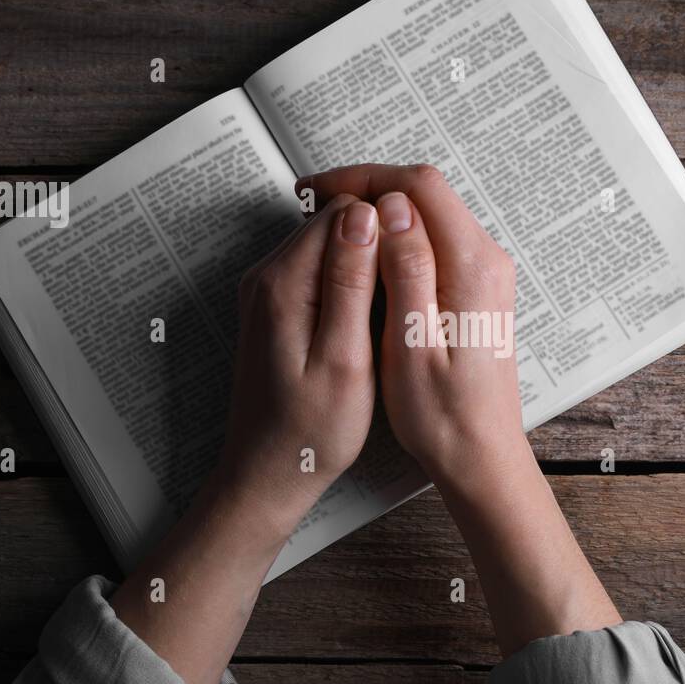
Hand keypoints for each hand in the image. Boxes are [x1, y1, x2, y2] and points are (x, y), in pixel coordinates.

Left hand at [215, 191, 380, 537]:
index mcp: (283, 283)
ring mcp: (269, 290)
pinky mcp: (277, 305)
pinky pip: (321, 268)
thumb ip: (352, 284)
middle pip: (334, 220)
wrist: (269, 472)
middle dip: (378, 240)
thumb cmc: (310, 431)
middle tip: (410, 287)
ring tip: (395, 305)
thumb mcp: (345, 359)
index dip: (389, 225)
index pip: (344, 211)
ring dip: (367, 262)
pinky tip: (372, 318)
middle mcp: (267, 276)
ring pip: (330, 243)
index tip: (417, 258)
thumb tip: (366, 216)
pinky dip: (352, 282)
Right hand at [299, 165, 620, 654]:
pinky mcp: (476, 287)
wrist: (481, 456)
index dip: (364, 178)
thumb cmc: (444, 417)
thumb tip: (393, 211)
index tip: (317, 192)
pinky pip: (433, 239)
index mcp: (473, 267)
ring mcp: (485, 272)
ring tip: (328, 225)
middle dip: (367, 188)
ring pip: (427, 213)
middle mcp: (487, 259)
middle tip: (312, 203)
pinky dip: (394, 236)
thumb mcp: (412, 346)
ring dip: (378, 211)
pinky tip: (361, 254)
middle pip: (425, 192)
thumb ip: (408, 272)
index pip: (419, 187)